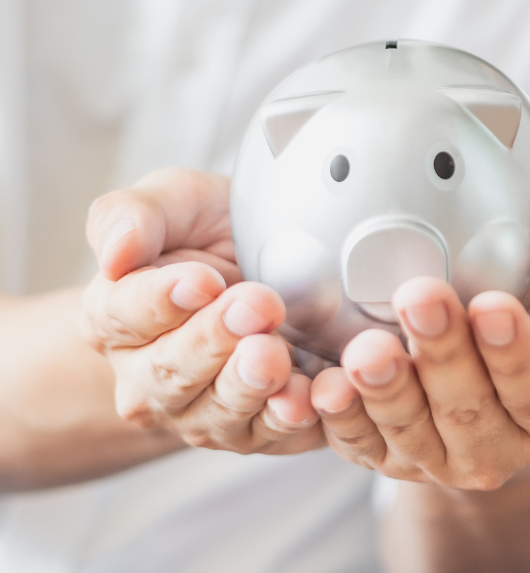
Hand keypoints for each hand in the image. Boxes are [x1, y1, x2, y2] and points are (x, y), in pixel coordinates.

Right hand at [81, 168, 322, 452]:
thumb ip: (134, 216)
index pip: (123, 315)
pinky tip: (308, 398)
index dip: (162, 299)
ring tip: (276, 356)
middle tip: (256, 307)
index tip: (202, 280)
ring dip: (249, 385)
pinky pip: (268, 436)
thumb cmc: (210, 229)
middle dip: (215, 338)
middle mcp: (147, 376)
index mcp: (114, 315)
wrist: (271, 259)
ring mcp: (199, 410)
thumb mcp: (175, 199)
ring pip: (216, 412)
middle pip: (170, 370)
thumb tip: (115, 250)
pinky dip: (289, 419)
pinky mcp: (253, 430)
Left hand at [311, 276, 529, 489]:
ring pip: (412, 429)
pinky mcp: (391, 454)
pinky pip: (362, 445)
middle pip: (468, 407)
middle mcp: (497, 445)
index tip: (492, 306)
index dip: (512, 352)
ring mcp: (440, 455)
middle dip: (442, 353)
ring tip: (368, 350)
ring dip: (387, 389)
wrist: (510, 364)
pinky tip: (325, 388)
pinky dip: (342, 419)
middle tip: (422, 299)